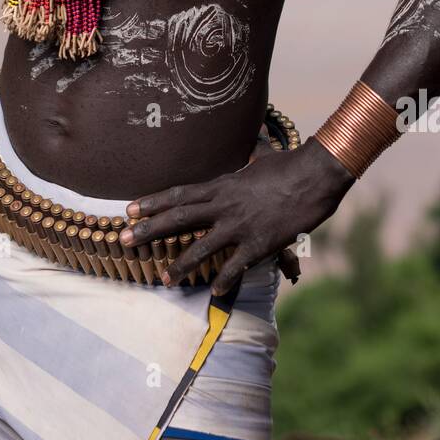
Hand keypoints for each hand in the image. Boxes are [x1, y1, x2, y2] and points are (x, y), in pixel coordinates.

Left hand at [122, 135, 355, 295]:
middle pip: (179, 218)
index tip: (129, 209)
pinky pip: (236, 266)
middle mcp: (224, 204)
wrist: (315, 175)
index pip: (179, 194)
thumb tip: (251, 146)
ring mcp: (240, 225)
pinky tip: (214, 293)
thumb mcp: (260, 161)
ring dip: (180, 263)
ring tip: (162, 278)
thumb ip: (248, 161)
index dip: (153, 202)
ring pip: (202, 246)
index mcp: (223, 185)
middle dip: (149, 229)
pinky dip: (225, 280)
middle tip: (124, 239)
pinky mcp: (260, 243)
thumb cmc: (290, 165)